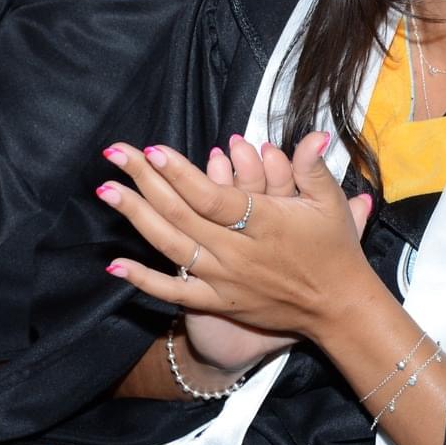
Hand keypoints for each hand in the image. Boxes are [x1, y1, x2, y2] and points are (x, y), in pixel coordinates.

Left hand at [99, 132, 384, 344]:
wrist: (338, 309)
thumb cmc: (334, 250)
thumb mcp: (331, 203)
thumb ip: (313, 167)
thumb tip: (313, 135)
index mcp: (264, 223)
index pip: (212, 197)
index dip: (181, 174)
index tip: (153, 150)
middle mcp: (238, 252)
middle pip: (182, 214)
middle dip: (145, 181)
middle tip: (116, 153)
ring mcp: (224, 279)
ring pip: (172, 247)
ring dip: (136, 218)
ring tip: (107, 191)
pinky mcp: (219, 302)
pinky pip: (175, 292)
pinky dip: (143, 280)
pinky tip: (114, 265)